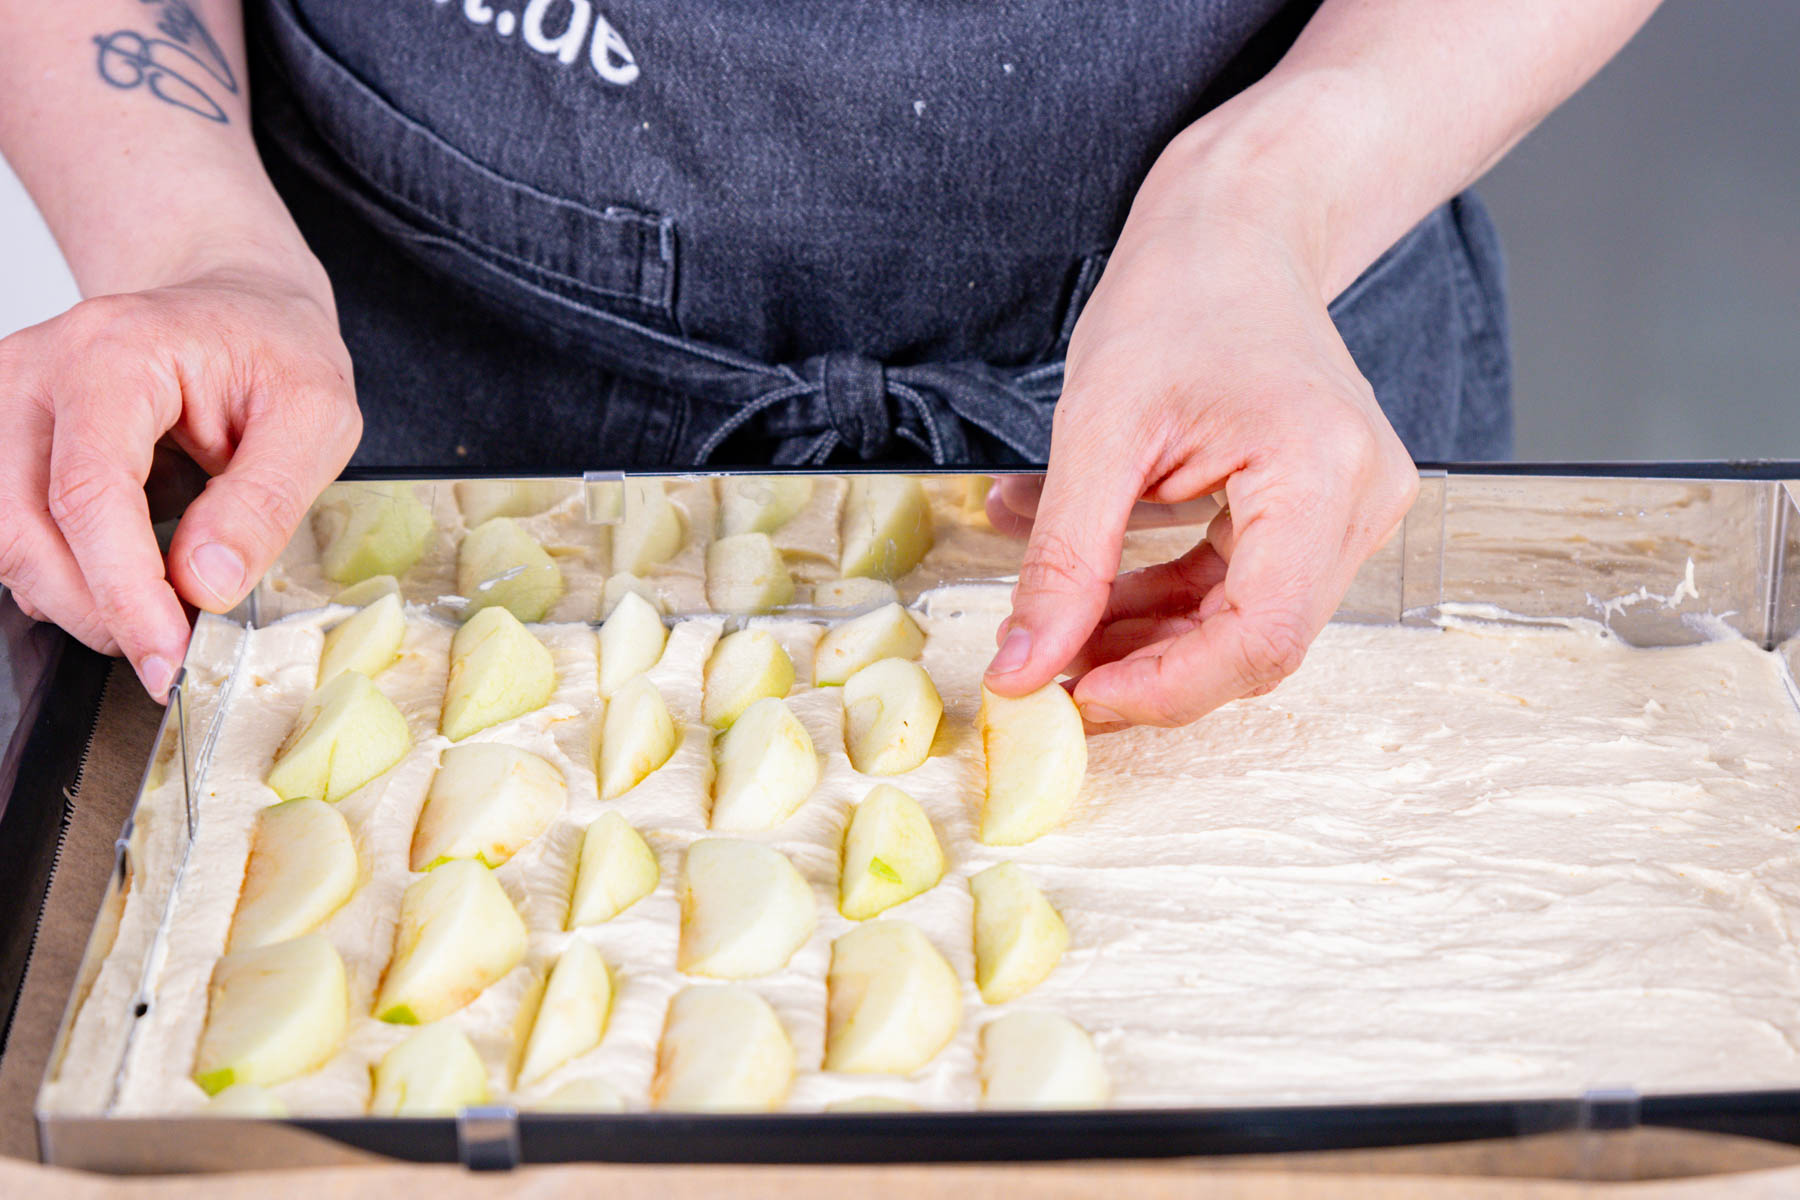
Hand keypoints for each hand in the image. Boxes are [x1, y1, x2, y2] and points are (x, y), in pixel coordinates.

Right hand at [0, 267, 360, 698]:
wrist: (231, 304)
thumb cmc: (273, 350)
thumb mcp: (316, 415)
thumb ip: (265, 499)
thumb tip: (207, 584)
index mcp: (113, 353)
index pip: (89, 491)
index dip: (124, 590)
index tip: (169, 655)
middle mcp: (34, 372)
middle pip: (21, 525)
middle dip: (96, 610)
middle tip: (171, 653)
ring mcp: (4, 403)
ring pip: (1, 539)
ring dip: (75, 600)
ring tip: (157, 614)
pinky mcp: (2, 438)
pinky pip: (7, 532)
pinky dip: (62, 575)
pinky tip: (125, 579)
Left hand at [983, 155, 1418, 728]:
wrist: (1237, 232)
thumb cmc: (1177, 298)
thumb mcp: (1095, 428)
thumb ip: (1061, 559)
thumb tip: (1023, 668)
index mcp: (1321, 472)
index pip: (1260, 638)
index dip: (1163, 688)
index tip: (1072, 697)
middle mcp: (1362, 500)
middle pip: (1257, 646)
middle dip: (1147, 670)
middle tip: (1048, 668)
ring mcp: (1353, 511)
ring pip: (1246, 628)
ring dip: (1148, 640)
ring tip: (1058, 624)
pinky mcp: (1325, 515)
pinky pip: (1245, 592)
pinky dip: (1166, 603)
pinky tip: (1096, 590)